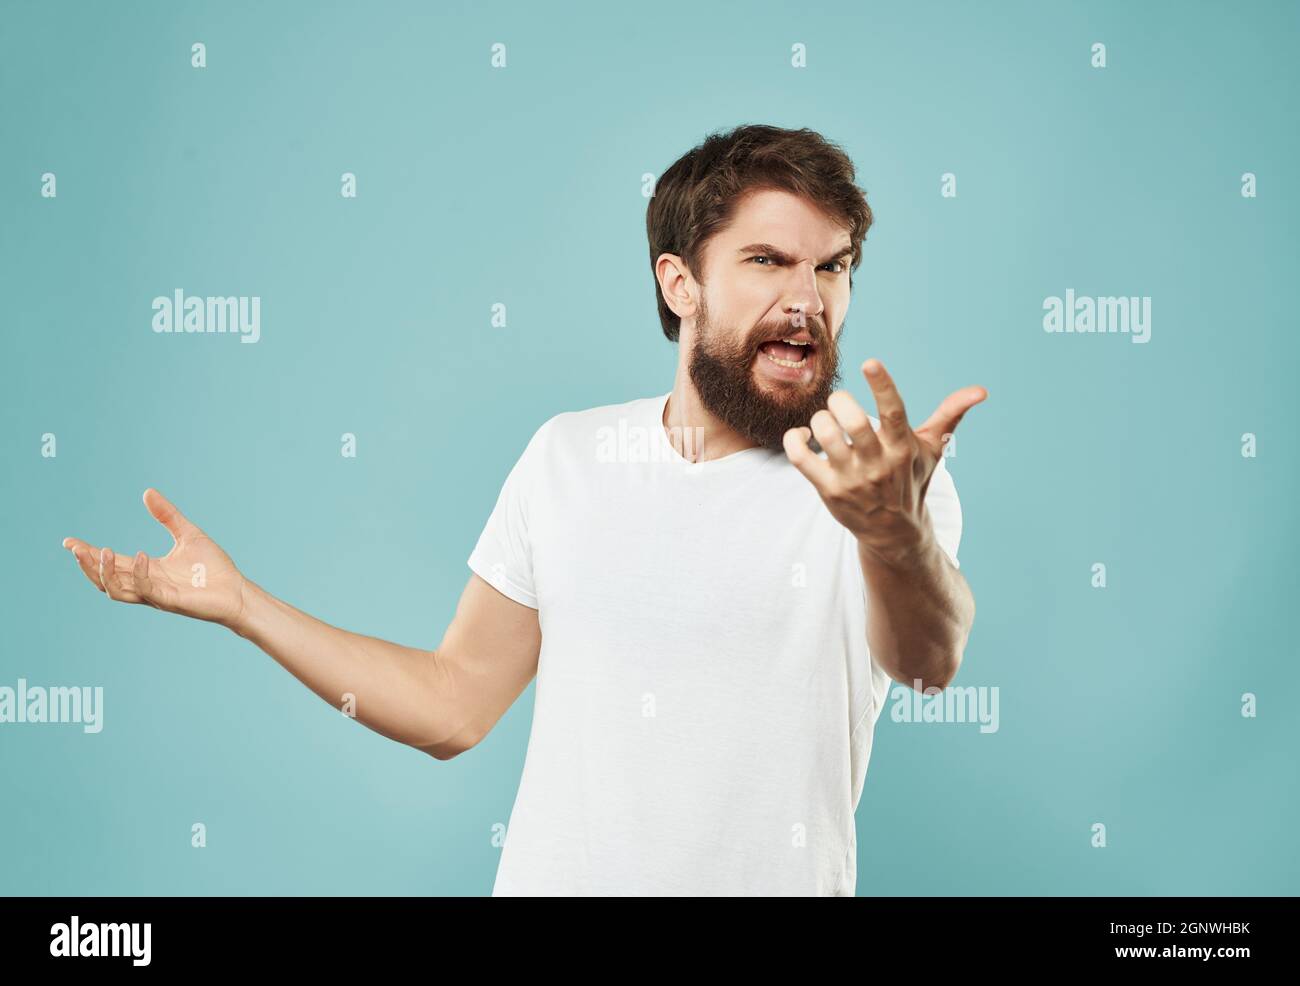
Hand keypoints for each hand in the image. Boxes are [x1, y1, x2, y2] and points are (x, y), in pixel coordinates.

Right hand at [62, 488, 247, 628]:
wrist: (237, 591)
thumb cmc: (213, 568)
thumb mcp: (188, 534)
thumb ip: (167, 516)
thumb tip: (147, 492)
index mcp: (147, 569)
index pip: (111, 562)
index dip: (88, 553)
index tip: (68, 541)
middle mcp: (146, 584)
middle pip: (105, 578)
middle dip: (87, 564)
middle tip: (76, 548)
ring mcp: (156, 595)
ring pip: (116, 590)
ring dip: (105, 573)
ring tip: (101, 551)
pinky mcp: (171, 601)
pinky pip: (147, 590)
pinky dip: (140, 574)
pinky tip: (141, 556)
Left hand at [782, 358, 986, 565]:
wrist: (894, 532)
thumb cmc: (911, 480)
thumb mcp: (933, 449)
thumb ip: (950, 415)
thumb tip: (980, 390)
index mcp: (903, 447)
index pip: (894, 412)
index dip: (882, 385)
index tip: (870, 362)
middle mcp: (878, 463)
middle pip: (853, 421)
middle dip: (840, 401)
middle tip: (840, 402)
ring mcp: (852, 478)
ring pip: (825, 435)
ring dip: (819, 419)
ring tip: (825, 422)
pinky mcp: (828, 490)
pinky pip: (800, 457)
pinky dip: (795, 439)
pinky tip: (803, 435)